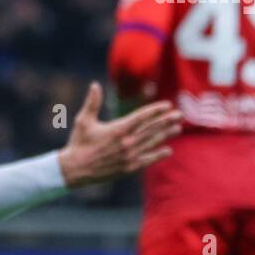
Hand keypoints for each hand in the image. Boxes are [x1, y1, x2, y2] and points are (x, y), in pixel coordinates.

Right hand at [56, 82, 181, 187]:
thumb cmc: (78, 143)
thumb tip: (95, 84)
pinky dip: (158, 155)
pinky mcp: (128, 167)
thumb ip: (92, 102)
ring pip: (152, 142)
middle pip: (151, 129)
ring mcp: (129, 156)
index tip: (167, 105)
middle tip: (180, 115)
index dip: (156, 110)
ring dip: (166, 135)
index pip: (142, 117)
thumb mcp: (83, 120)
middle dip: (166, 121)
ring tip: (178, 128)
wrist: (75, 170)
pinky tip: (168, 150)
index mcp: (117, 129)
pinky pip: (147, 160)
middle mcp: (126, 142)